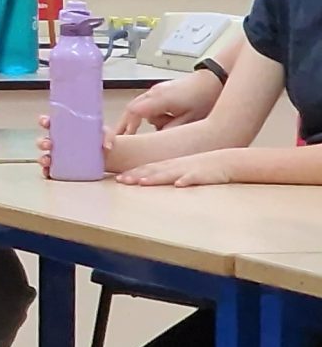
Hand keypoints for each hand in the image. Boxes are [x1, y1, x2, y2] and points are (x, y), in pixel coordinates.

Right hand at [35, 112, 114, 175]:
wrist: (105, 156)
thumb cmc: (99, 140)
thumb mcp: (104, 134)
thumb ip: (107, 136)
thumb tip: (107, 146)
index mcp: (63, 130)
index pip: (50, 123)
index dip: (44, 121)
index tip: (45, 122)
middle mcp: (57, 142)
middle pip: (44, 141)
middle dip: (42, 142)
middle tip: (49, 144)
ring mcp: (58, 156)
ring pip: (44, 156)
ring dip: (42, 158)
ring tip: (48, 160)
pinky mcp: (61, 168)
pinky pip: (49, 170)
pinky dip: (46, 171)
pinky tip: (47, 172)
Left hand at [117, 148, 242, 187]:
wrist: (228, 161)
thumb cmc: (203, 167)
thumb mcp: (182, 169)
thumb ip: (167, 173)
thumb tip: (149, 180)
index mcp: (170, 165)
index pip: (148, 169)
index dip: (132, 173)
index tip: (118, 178)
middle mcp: (176, 166)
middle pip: (153, 171)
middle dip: (136, 176)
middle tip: (120, 180)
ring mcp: (189, 170)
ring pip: (170, 174)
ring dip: (156, 178)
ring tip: (142, 182)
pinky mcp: (203, 175)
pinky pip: (194, 178)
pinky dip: (186, 181)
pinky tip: (179, 185)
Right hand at [118, 71, 224, 134]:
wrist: (214, 79)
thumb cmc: (204, 97)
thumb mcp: (190, 119)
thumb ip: (171, 130)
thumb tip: (158, 140)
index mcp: (159, 99)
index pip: (134, 112)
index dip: (127, 126)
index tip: (124, 138)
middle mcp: (154, 92)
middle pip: (131, 108)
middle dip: (126, 123)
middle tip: (120, 137)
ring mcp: (156, 90)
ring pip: (140, 106)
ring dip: (142, 118)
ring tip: (154, 128)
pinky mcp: (161, 90)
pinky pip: (147, 103)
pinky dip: (148, 112)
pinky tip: (161, 118)